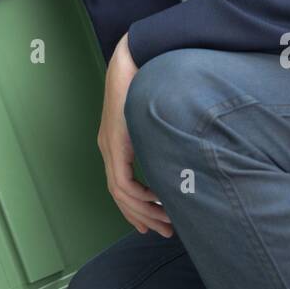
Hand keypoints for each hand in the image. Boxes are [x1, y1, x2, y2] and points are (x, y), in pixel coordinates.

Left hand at [97, 33, 173, 237]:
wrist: (135, 58)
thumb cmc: (149, 82)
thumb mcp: (155, 117)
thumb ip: (161, 137)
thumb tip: (181, 154)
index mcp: (116, 143)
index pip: (122, 186)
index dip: (137, 207)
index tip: (155, 221)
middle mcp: (108, 147)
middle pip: (120, 195)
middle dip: (143, 216)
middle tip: (165, 231)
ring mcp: (109, 145)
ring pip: (121, 193)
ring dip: (143, 211)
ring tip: (166, 222)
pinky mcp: (114, 142)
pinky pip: (122, 181)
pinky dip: (138, 196)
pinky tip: (156, 201)